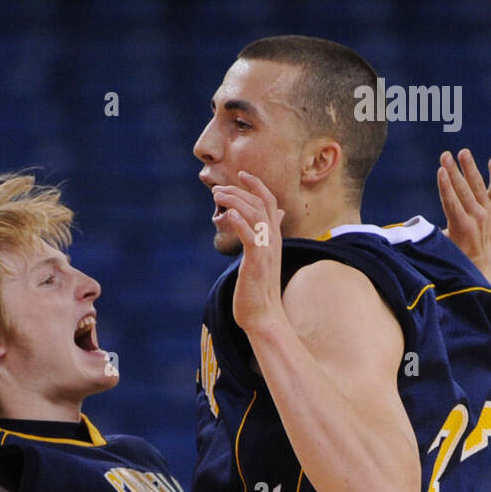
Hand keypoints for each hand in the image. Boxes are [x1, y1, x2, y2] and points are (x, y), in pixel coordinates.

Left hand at [213, 171, 286, 334]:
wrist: (263, 316)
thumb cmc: (259, 290)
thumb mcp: (262, 260)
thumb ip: (264, 240)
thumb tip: (272, 225)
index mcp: (273, 237)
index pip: (270, 202)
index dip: (257, 185)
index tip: (242, 174)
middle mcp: (273, 240)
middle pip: (260, 203)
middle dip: (239, 191)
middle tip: (217, 190)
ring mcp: (266, 250)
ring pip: (254, 214)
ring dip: (235, 201)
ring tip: (217, 197)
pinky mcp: (257, 262)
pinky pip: (250, 236)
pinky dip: (240, 222)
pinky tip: (228, 215)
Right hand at [437, 149, 490, 271]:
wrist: (481, 259)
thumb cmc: (455, 253)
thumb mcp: (442, 246)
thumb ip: (432, 234)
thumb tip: (411, 227)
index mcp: (461, 227)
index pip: (452, 203)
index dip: (446, 186)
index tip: (440, 171)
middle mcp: (476, 217)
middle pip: (463, 190)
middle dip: (453, 172)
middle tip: (445, 155)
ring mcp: (487, 211)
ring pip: (478, 186)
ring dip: (469, 168)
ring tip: (462, 152)